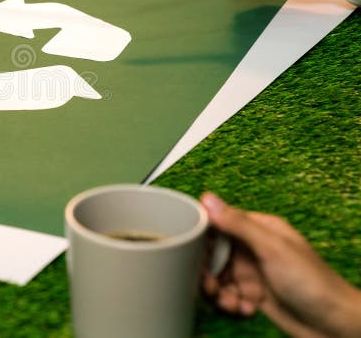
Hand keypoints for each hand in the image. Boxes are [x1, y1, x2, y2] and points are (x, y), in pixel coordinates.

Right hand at [200, 192, 360, 337]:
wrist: (335, 326)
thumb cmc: (314, 283)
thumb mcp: (273, 248)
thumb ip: (238, 224)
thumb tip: (208, 199)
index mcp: (258, 229)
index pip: (218, 223)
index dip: (200, 236)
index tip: (189, 249)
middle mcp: (252, 249)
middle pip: (212, 253)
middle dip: (206, 270)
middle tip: (210, 284)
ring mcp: (252, 273)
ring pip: (217, 277)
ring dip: (217, 291)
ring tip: (228, 301)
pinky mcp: (253, 296)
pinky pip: (227, 296)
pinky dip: (229, 304)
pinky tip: (243, 309)